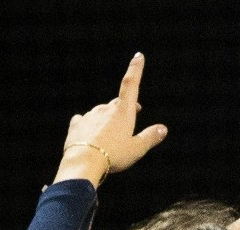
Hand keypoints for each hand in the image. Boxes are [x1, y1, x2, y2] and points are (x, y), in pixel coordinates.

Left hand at [57, 53, 167, 184]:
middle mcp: (105, 110)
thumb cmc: (113, 156)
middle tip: (131, 114)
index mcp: (123, 112)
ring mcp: (90, 116)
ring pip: (100, 113)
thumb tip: (163, 129)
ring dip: (105, 120)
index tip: (138, 56)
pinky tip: (88, 133)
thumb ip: (150, 137)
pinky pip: (83, 120)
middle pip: (116, 103)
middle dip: (123, 108)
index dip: (135, 69)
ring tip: (108, 136)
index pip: (131, 84)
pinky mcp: (76, 125)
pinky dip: (87, 125)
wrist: (84, 163)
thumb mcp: (136, 149)